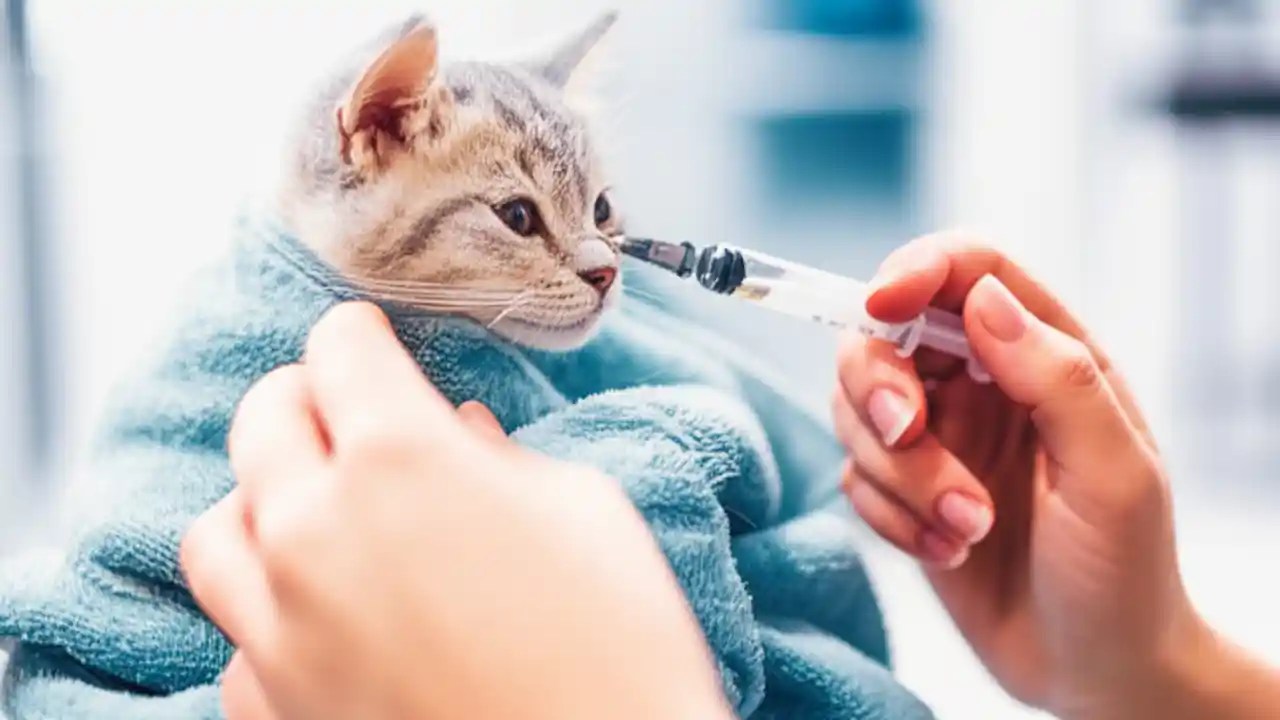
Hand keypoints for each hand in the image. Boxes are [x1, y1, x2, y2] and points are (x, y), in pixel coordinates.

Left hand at [181, 302, 731, 719]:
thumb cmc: (617, 649)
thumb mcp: (585, 513)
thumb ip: (502, 459)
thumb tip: (460, 438)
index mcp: (397, 460)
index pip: (339, 348)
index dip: (364, 337)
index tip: (376, 347)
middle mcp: (313, 533)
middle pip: (262, 418)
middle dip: (307, 399)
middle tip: (349, 412)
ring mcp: (277, 629)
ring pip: (216, 529)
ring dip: (264, 503)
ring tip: (317, 515)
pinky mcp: (271, 706)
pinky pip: (237, 638)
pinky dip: (272, 614)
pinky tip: (328, 621)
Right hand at [832, 234, 1279, 717]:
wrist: (1095, 669)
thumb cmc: (1125, 571)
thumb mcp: (1115, 474)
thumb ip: (1057, 376)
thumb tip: (981, 298)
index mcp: (1045, 355)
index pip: (968, 271)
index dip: (915, 268)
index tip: (881, 304)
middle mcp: (980, 384)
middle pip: (883, 334)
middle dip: (880, 384)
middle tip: (907, 435)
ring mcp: (937, 437)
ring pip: (857, 409)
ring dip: (898, 474)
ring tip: (964, 527)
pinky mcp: (902, 491)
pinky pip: (853, 476)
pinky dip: (890, 517)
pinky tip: (948, 552)